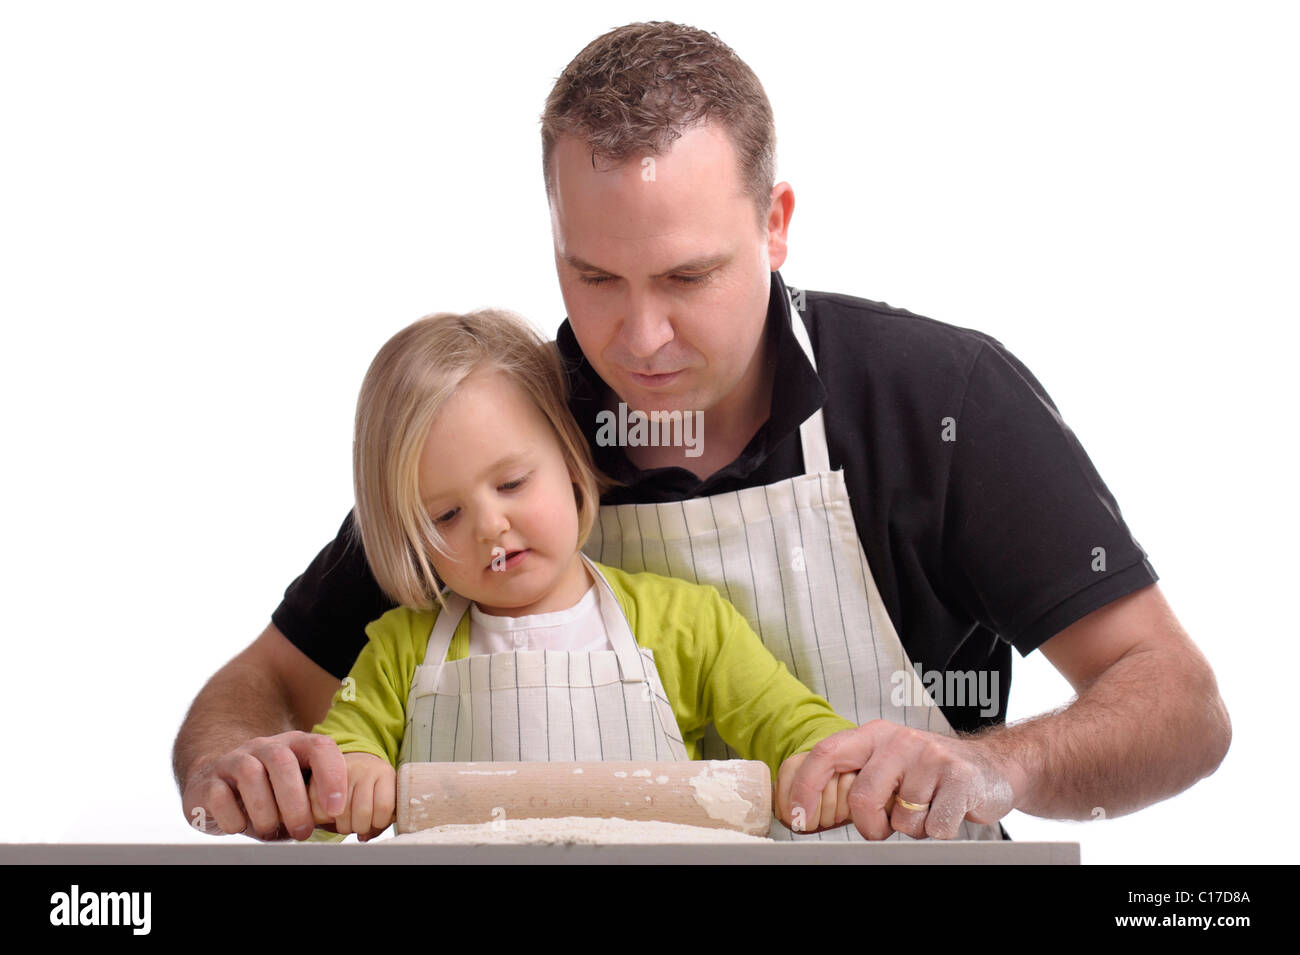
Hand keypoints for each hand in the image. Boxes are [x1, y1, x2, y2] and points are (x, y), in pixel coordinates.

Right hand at [182, 731, 347, 841]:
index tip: (335, 809)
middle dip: (295, 801)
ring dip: (264, 810)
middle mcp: (264, 747)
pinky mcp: (208, 781)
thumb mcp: (296, 793)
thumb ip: (316, 801)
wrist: (216, 784)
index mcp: (294, 745)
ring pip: (251, 775)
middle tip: (302, 831)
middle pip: (282, 762)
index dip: (332, 775)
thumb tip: (340, 821)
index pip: (319, 747)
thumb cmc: (268, 794)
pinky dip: (233, 816)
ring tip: (269, 830)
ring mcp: (234, 760)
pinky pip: (219, 794)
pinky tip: (240, 826)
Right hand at [309, 751, 395, 841]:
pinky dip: (325, 820)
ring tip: (347, 820)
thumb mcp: (385, 798)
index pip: (384, 807)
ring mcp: (341, 771)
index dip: (379, 822)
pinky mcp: (318, 777)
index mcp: (384, 773)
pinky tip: (331, 813)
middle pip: (363, 812)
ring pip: (341, 813)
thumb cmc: (371, 789)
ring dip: (343, 826)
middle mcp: (364, 768)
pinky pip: (320, 810)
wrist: (352, 766)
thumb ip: (382, 819)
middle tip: (358, 824)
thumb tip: (364, 837)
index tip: (375, 821)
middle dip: (360, 827)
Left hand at [787, 721, 1018, 839]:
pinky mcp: (959, 778)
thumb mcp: (888, 765)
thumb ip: (856, 779)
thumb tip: (808, 809)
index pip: (827, 754)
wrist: (991, 767)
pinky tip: (948, 811)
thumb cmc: (930, 773)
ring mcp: (931, 757)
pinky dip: (939, 831)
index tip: (798, 817)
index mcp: (875, 735)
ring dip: (913, 828)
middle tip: (886, 827)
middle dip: (871, 826)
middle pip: (862, 798)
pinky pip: (935, 827)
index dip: (806, 787)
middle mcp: (900, 740)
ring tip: (928, 810)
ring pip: (902, 819)